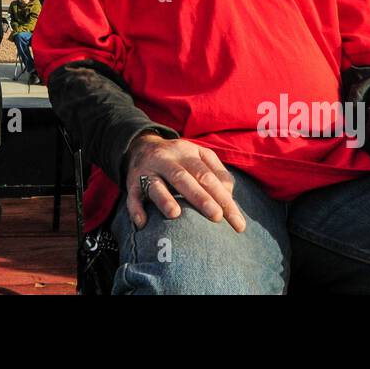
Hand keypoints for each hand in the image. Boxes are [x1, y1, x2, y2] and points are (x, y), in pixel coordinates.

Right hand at [124, 133, 245, 231]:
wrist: (141, 146)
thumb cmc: (179, 158)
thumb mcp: (199, 156)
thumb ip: (217, 172)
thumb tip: (228, 194)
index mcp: (187, 152)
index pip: (208, 176)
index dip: (223, 198)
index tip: (237, 223)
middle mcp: (167, 159)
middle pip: (183, 178)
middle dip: (200, 197)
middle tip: (216, 216)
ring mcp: (148, 170)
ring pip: (155, 184)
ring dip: (164, 199)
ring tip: (175, 214)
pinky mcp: (132, 182)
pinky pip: (132, 195)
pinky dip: (135, 208)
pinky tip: (142, 222)